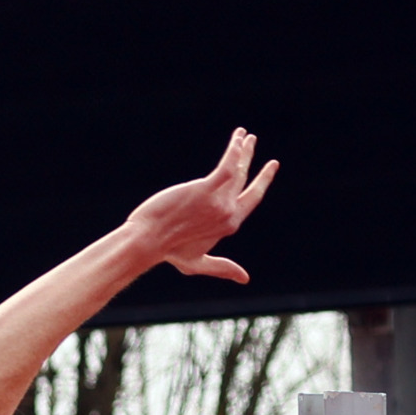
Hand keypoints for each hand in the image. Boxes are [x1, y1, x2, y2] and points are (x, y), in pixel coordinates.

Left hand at [125, 128, 277, 283]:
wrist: (148, 241)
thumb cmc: (168, 252)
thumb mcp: (196, 263)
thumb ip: (221, 267)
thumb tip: (245, 279)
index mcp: (228, 226)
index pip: (250, 201)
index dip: (260, 185)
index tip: (266, 170)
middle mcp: (228, 213)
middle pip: (249, 184)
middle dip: (258, 165)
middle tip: (260, 149)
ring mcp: (219, 201)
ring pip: (238, 170)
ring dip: (243, 150)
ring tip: (245, 135)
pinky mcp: (206, 189)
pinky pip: (227, 165)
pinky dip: (234, 151)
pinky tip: (237, 139)